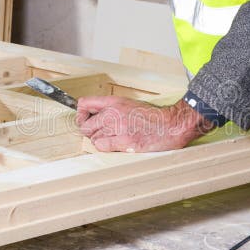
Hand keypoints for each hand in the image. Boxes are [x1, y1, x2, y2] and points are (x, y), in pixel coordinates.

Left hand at [76, 96, 214, 151]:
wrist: (169, 125)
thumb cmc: (151, 117)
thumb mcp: (129, 104)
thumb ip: (111, 108)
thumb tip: (92, 114)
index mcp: (114, 102)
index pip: (83, 103)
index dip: (80, 114)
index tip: (85, 119)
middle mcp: (113, 113)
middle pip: (85, 125)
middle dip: (91, 131)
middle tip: (102, 133)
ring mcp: (118, 127)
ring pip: (93, 138)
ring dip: (100, 141)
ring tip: (113, 139)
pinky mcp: (124, 141)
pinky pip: (101, 146)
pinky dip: (105, 148)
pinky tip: (116, 145)